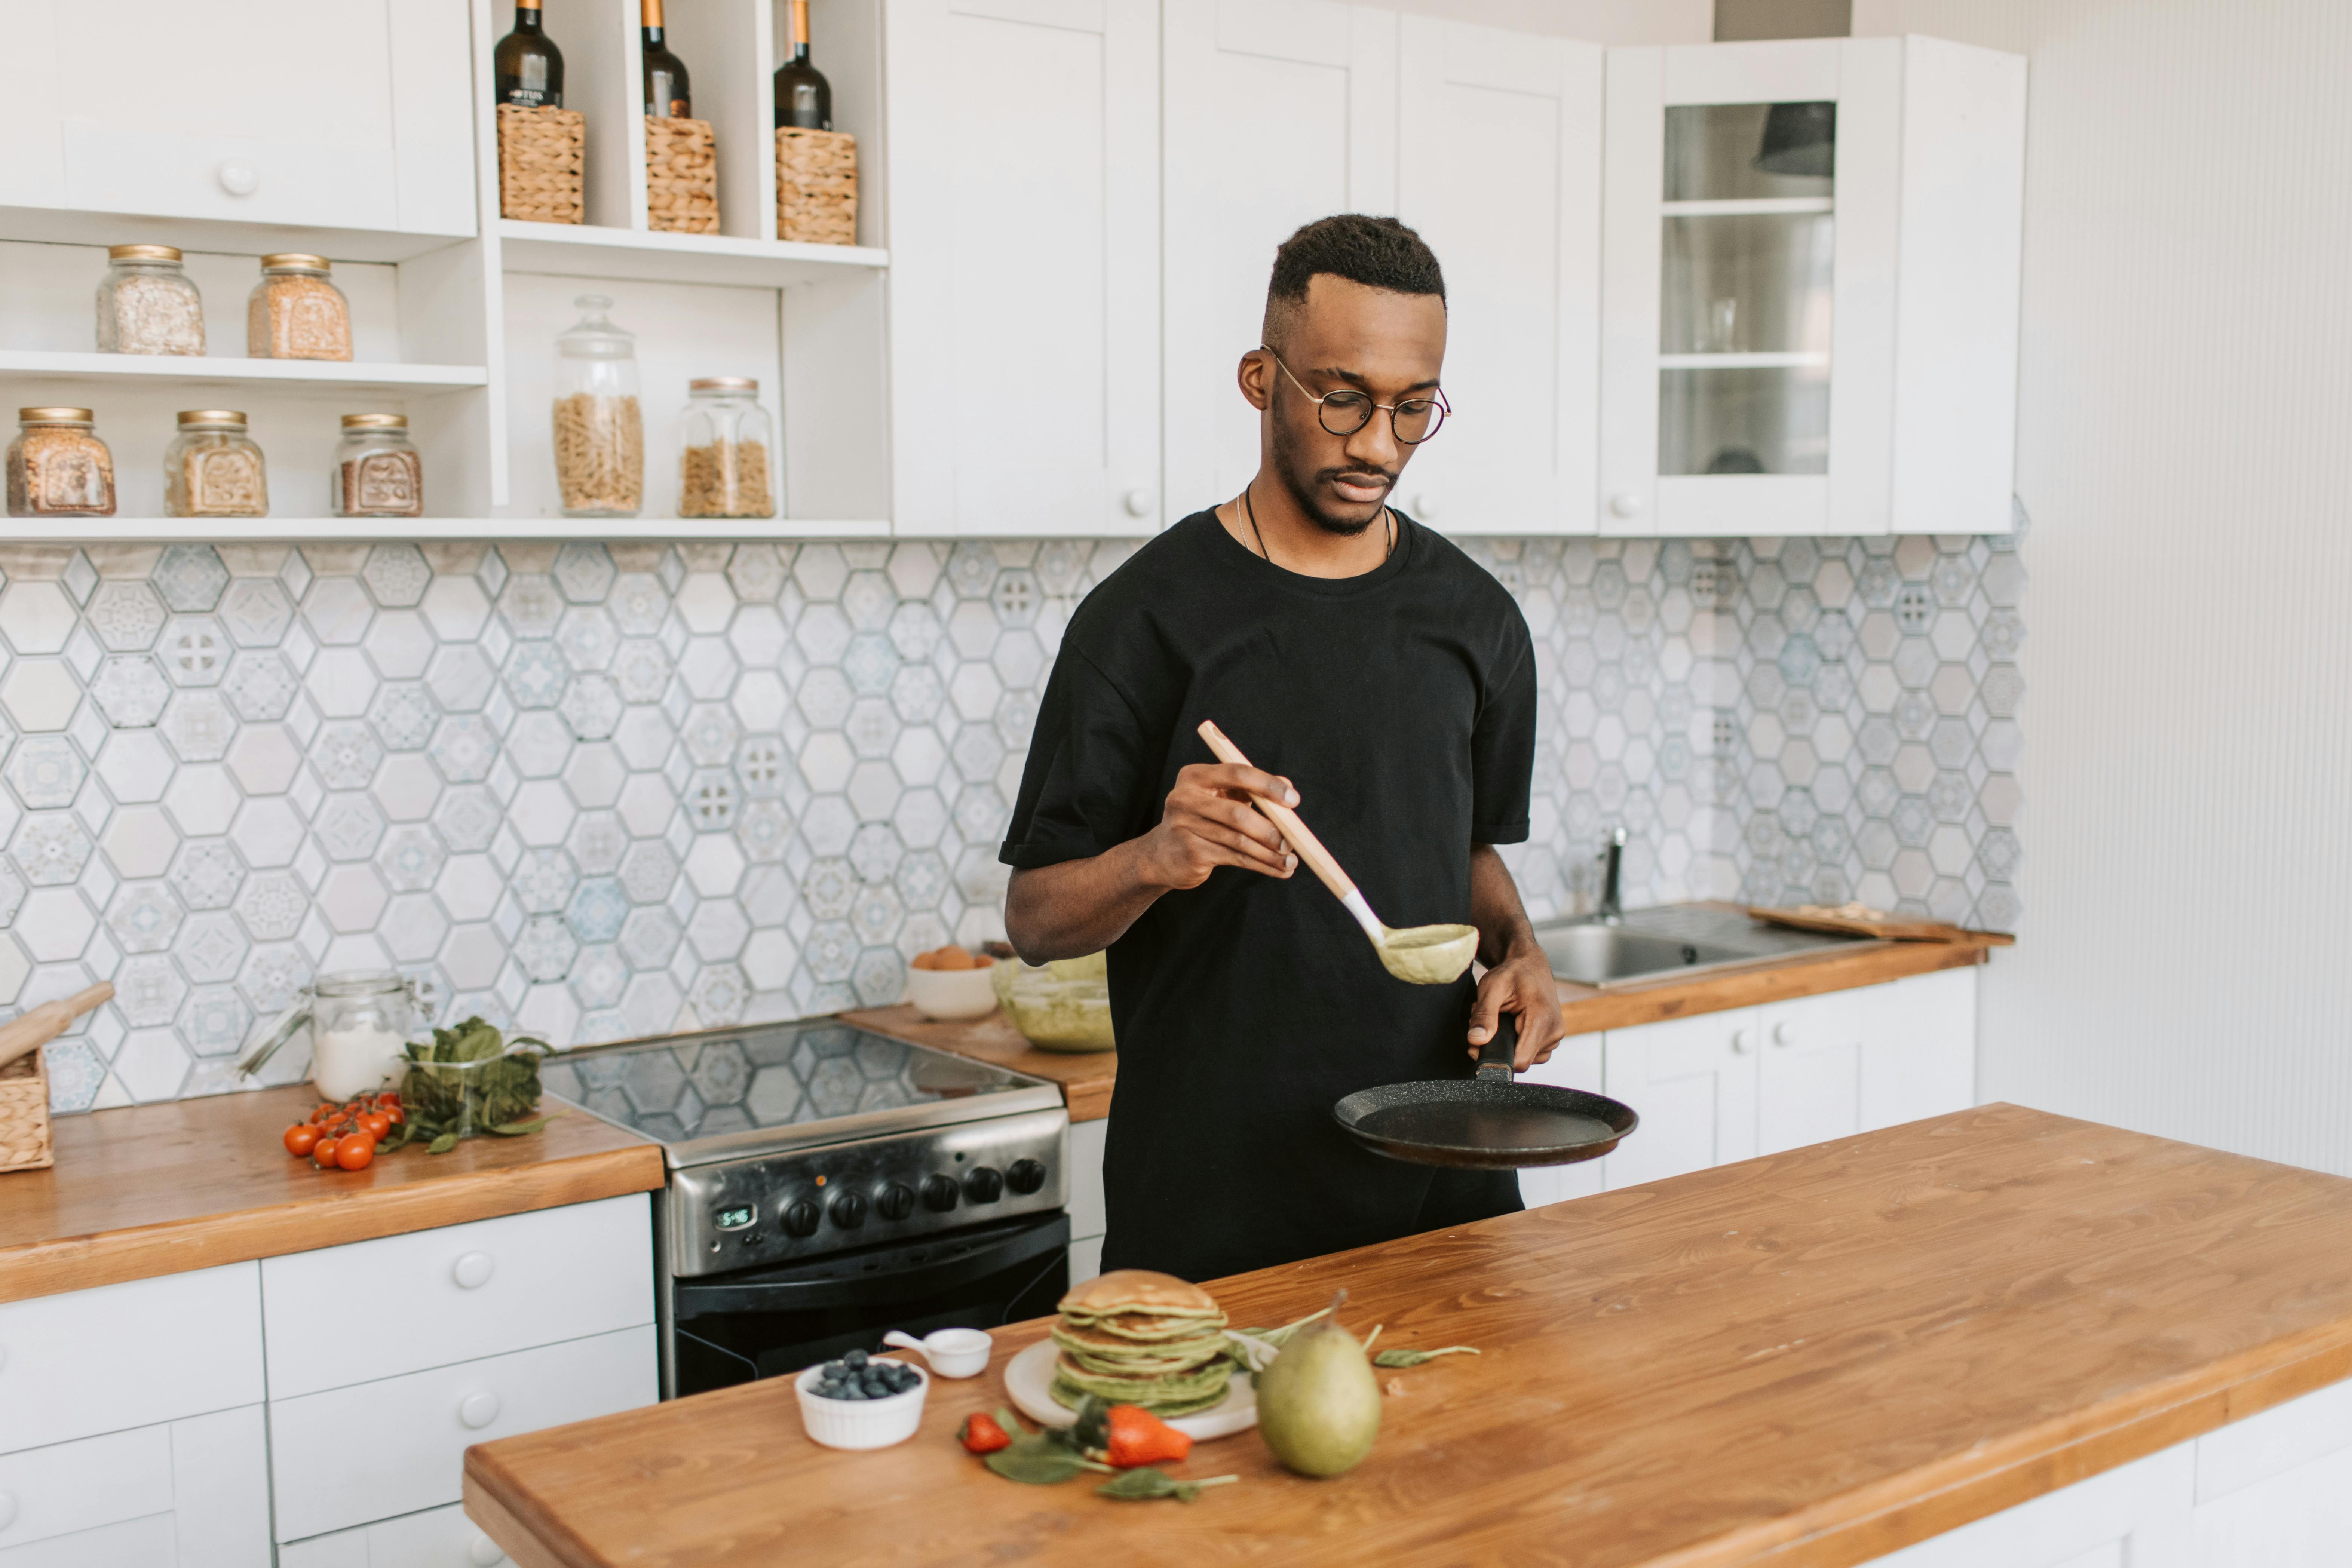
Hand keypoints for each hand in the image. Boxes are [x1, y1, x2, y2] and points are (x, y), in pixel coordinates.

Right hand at [1136, 763, 1299, 890]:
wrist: (1162, 854)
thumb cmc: (1202, 819)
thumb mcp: (1222, 797)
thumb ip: (1252, 790)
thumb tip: (1288, 787)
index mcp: (1195, 776)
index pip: (1237, 773)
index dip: (1268, 785)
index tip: (1294, 800)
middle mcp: (1185, 798)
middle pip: (1237, 813)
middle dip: (1270, 829)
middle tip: (1292, 842)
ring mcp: (1184, 826)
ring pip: (1238, 841)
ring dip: (1269, 854)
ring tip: (1291, 862)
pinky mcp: (1190, 852)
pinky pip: (1234, 858)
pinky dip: (1261, 865)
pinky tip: (1278, 870)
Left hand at [1467, 939, 1564, 1069]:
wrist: (1530, 964)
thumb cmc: (1512, 972)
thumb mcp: (1492, 987)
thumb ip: (1483, 1015)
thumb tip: (1476, 1040)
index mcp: (1543, 1021)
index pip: (1519, 1061)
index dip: (1496, 1057)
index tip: (1481, 1041)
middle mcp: (1554, 1032)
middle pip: (1520, 1060)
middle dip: (1500, 1046)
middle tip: (1490, 1021)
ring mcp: (1555, 1037)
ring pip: (1524, 1058)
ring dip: (1508, 1044)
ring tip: (1502, 1020)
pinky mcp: (1551, 1038)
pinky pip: (1530, 1051)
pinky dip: (1517, 1042)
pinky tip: (1512, 1025)